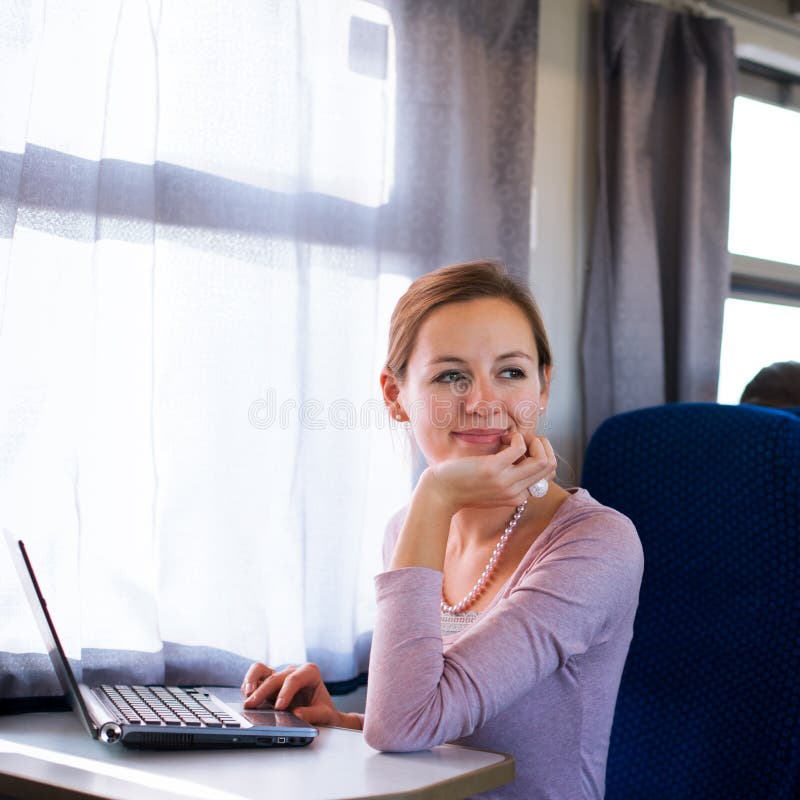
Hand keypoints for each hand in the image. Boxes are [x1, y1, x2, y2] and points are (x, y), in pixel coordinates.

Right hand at [241, 662, 362, 729]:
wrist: (323, 713)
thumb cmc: (325, 711)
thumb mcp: (325, 714)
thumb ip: (313, 714)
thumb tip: (297, 714)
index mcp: (309, 672)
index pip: (294, 679)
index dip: (285, 692)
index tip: (278, 707)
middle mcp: (293, 671)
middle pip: (275, 677)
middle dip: (262, 691)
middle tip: (252, 705)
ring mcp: (280, 676)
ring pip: (260, 669)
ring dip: (251, 681)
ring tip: (247, 696)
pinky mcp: (270, 684)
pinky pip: (255, 678)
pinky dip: (248, 685)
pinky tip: (246, 697)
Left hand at [427, 432, 555, 511]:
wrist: (440, 493)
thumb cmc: (463, 487)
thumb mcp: (492, 489)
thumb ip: (509, 480)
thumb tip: (523, 455)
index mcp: (518, 497)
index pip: (548, 476)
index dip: (541, 456)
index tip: (525, 448)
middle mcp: (515, 492)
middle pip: (550, 467)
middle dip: (542, 446)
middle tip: (524, 439)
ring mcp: (506, 482)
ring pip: (543, 460)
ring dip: (534, 441)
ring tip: (516, 437)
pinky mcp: (493, 469)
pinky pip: (520, 449)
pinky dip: (517, 437)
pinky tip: (506, 437)